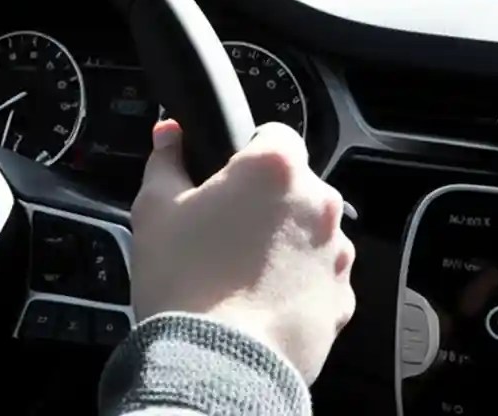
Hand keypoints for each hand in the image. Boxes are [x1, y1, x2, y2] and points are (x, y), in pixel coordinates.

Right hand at [131, 119, 355, 383]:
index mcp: (274, 169)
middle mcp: (318, 204)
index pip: (272, 132)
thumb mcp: (155, 209)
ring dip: (284, 242)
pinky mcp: (342, 297)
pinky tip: (260, 299)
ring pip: (310, 232)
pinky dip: (297, 282)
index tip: (223, 176)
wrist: (217, 364)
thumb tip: (169, 135)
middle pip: (294, 185)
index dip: (244, 150)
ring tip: (240, 272)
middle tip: (223, 230)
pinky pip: (320, 277)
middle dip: (264, 201)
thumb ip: (165, 160)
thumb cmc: (184, 281)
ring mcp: (337, 253)